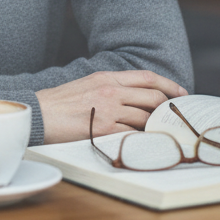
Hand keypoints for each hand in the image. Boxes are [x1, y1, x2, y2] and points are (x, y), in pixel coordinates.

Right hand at [35, 70, 188, 143]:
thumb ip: (111, 85)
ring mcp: (108, 110)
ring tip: (160, 132)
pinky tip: (144, 142)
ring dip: (155, 126)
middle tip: (174, 117)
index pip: (147, 78)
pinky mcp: (103, 129)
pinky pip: (131, 135)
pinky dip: (140, 138)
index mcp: (107, 77)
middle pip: (152, 97)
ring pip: (145, 118)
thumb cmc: (60, 101)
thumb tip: (135, 95)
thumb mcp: (87, 83)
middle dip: (167, 108)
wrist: (39, 114)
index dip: (169, 85)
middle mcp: (111, 91)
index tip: (181, 94)